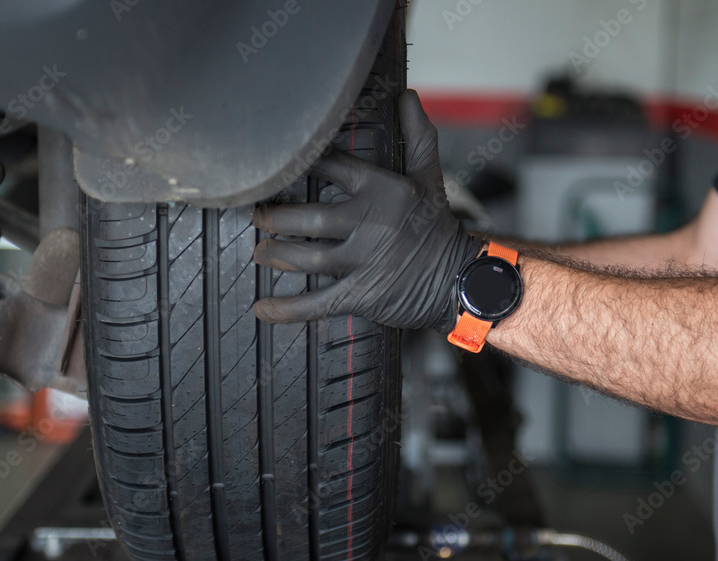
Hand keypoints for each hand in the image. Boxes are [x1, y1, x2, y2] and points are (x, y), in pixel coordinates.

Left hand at [252, 90, 482, 332]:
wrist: (459, 278)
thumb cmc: (439, 226)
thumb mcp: (430, 176)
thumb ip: (417, 135)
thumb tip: (407, 95)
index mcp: (379, 190)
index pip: (330, 168)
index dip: (300, 165)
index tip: (277, 166)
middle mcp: (366, 223)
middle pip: (305, 216)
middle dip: (274, 216)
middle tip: (258, 216)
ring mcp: (361, 261)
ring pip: (304, 256)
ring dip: (274, 253)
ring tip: (259, 251)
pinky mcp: (359, 295)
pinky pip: (315, 303)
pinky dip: (286, 309)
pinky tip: (261, 308)